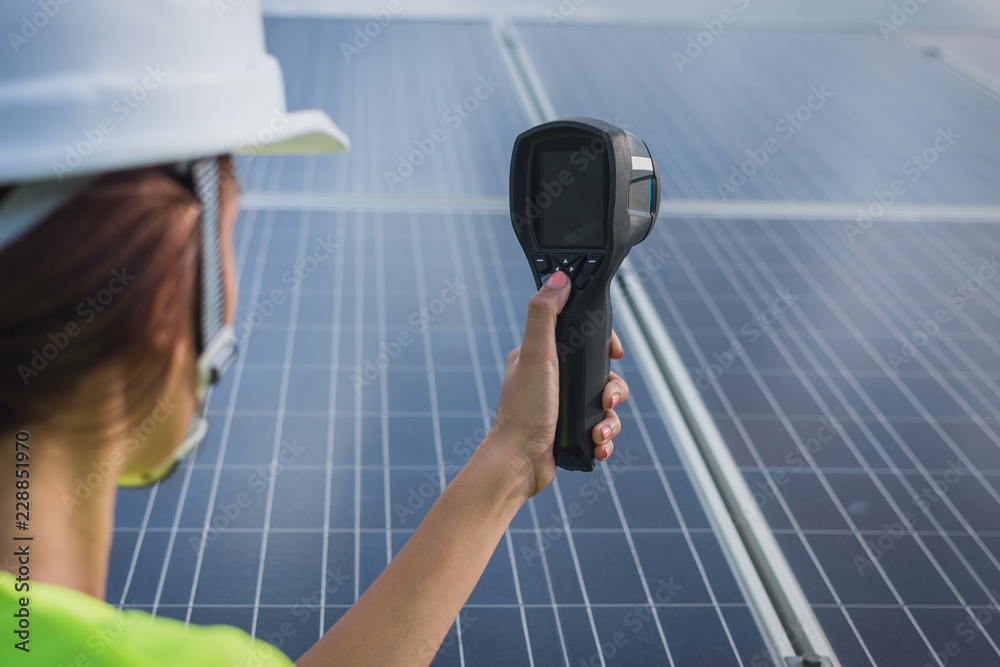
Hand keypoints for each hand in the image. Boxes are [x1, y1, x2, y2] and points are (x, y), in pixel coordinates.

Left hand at [486, 271, 629, 499]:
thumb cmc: (524, 409)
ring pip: (604, 405)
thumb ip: (545, 314)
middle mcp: (550, 380)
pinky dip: (604, 438)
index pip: (582, 338)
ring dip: (611, 420)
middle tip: (607, 401)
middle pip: (601, 374)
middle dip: (613, 390)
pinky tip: (598, 446)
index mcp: (540, 356)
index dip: (605, 344)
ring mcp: (560, 407)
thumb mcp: (536, 354)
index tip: (617, 353)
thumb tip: (559, 277)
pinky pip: (599, 430)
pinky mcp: (568, 432)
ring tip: (600, 431)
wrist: (518, 464)